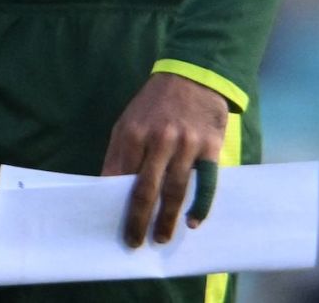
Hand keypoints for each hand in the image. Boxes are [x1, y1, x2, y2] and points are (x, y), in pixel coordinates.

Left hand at [101, 72, 228, 247]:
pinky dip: (200, 205)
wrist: (192, 77)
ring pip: (174, 190)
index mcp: (133, 133)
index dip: (115, 201)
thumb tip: (108, 185)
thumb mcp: (128, 120)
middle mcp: (158, 140)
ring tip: (160, 237)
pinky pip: (206, 183)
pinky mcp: (210, 148)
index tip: (114, 222)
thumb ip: (120, 152)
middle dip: (138, 219)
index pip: (120, 175)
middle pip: (146, 189)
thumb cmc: (155, 103)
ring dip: (167, 219)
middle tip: (134, 241)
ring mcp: (185, 145)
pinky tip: (193, 222)